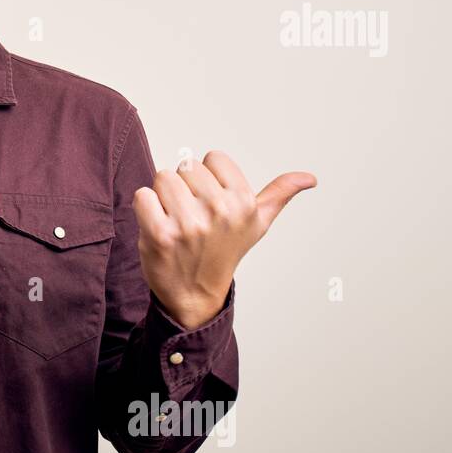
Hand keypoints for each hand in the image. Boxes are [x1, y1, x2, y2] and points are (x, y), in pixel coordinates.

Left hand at [134, 151, 315, 329]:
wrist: (195, 294)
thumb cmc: (224, 252)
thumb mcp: (257, 224)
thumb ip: (279, 195)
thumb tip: (309, 178)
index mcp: (244, 202)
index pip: (213, 158)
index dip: (207, 179)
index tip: (211, 204)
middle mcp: (220, 211)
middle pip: (186, 166)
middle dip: (184, 188)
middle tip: (191, 216)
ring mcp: (189, 223)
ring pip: (163, 177)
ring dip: (163, 197)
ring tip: (175, 221)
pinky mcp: (160, 233)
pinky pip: (143, 195)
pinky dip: (145, 208)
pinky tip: (158, 227)